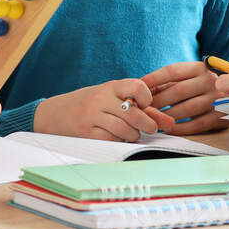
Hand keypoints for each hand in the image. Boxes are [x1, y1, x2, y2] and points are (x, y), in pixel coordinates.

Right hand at [32, 78, 175, 141]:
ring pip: (125, 130)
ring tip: (131, 134)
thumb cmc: (93, 105)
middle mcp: (101, 99)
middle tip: (150, 128)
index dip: (147, 98)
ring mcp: (92, 116)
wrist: (56, 113)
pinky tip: (116, 138)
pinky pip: (112, 141)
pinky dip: (119, 142)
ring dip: (134, 136)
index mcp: (111, 86)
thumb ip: (144, 109)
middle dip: (148, 124)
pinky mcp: (86, 133)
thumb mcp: (114, 100)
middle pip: (134, 114)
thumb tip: (171, 123)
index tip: (146, 105)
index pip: (138, 87)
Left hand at [141, 61, 226, 134]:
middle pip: (177, 91)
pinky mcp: (220, 117)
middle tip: (142, 109)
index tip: (138, 87)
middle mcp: (211, 81)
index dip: (153, 79)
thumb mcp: (188, 79)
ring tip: (153, 119)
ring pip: (186, 109)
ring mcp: (217, 99)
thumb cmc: (199, 89)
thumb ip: (167, 83)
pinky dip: (179, 128)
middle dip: (157, 101)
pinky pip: (196, 125)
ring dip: (166, 115)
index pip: (172, 71)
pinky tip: (168, 128)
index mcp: (199, 68)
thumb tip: (140, 88)